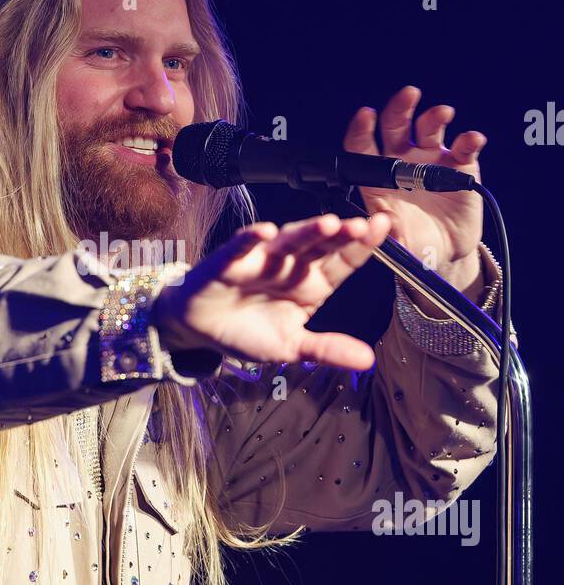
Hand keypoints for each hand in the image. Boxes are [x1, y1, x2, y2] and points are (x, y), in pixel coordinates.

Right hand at [153, 212, 392, 370]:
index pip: (342, 262)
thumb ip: (326, 350)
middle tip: (361, 226)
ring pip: (288, 240)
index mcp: (311, 284)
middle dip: (340, 235)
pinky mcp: (229, 261)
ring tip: (328, 224)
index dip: (362, 246)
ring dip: (306, 231)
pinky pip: (241, 246)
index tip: (384, 228)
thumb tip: (368, 360)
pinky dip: (252, 238)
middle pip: (320, 246)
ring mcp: (261, 260)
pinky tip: (266, 232)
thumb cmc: (247, 332)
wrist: (200, 330)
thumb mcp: (291, 347)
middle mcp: (291, 266)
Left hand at [343, 85, 485, 299]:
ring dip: (435, 117)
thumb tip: (376, 228)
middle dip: (400, 107)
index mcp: (378, 176)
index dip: (362, 129)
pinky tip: (472, 139)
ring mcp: (431, 159)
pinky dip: (469, 140)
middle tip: (408, 95)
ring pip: (429, 128)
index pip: (363, 146)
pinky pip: (464, 147)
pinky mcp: (460, 165)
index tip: (365, 115)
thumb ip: (385, 235)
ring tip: (442, 113)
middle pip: (396, 125)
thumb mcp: (395, 245)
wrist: (445, 252)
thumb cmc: (412, 244)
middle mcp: (403, 161)